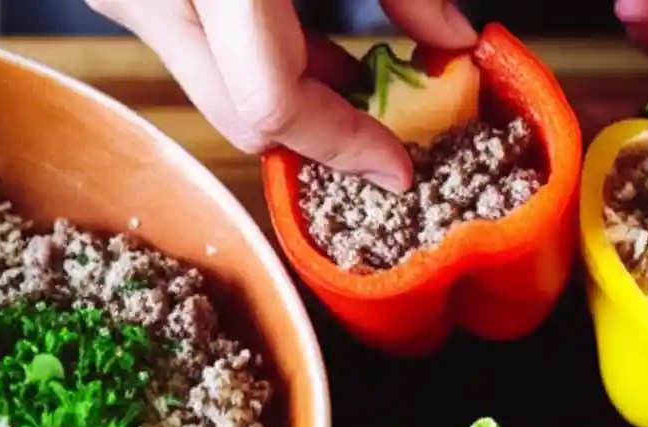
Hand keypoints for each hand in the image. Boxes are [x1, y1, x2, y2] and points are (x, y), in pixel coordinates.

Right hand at [85, 0, 477, 191]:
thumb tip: (452, 40)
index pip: (274, 104)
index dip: (343, 146)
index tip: (397, 166)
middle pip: (244, 115)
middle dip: (324, 131)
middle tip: (385, 124)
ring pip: (220, 89)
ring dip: (291, 94)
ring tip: (349, 71)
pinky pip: (196, 51)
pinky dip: (252, 60)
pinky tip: (296, 38)